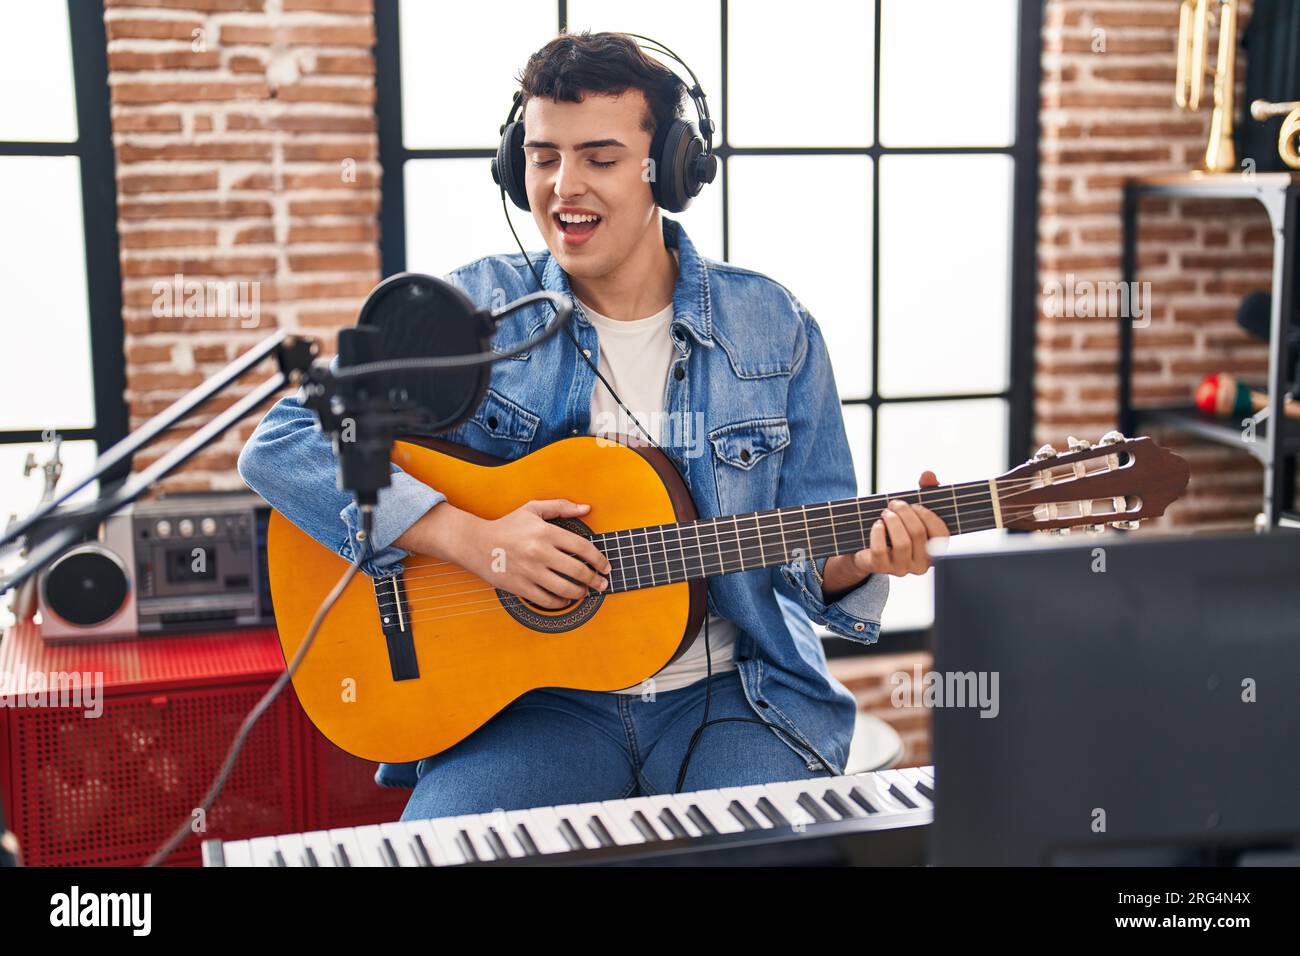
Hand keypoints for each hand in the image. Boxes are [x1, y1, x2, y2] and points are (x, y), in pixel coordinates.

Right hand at [465, 499, 611, 608]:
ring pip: (564, 588)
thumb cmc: (507, 525)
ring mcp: (529, 571)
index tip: (605, 566)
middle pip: (578, 571)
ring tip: (585, 592)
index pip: (583, 548)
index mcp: (545, 532)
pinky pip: (546, 600)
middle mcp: (539, 552)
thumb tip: (587, 508)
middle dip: (595, 580)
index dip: (599, 559)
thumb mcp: (533, 509)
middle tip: (601, 583)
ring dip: (580, 593)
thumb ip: (561, 506)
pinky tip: (565, 599)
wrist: (476, 543)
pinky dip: (560, 602)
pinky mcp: (519, 586)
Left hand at [848, 470, 949, 578]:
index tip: (916, 504)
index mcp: (935, 551)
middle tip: (895, 503)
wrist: (867, 549)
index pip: (941, 534)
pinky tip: (877, 524)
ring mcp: (901, 569)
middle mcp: (921, 564)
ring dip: (892, 521)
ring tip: (885, 513)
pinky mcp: (880, 568)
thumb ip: (926, 490)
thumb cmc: (897, 527)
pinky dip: (877, 532)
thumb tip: (928, 475)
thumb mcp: (913, 509)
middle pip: (918, 534)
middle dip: (905, 513)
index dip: (928, 516)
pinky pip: (880, 549)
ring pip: (902, 543)